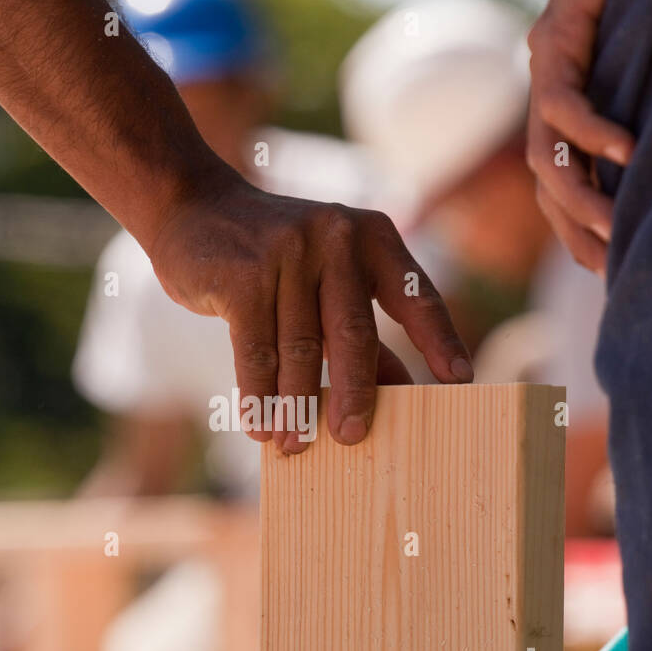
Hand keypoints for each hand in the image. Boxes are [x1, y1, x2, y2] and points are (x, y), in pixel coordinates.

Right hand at [147, 170, 472, 452]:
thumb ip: (355, 326)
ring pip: (299, 350)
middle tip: (352, 437)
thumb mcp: (323, 278)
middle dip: (355, 394)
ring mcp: (288, 252)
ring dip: (296, 406)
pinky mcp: (242, 275)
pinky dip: (258, 396)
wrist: (192, 206)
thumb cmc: (270, 256)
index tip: (459, 381)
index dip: (439, 341)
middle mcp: (336, 238)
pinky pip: (255, 351)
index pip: (415, 295)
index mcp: (371, 238)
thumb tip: (397, 390)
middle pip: (354, 334)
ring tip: (294, 444)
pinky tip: (260, 425)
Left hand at [526, 0, 635, 273]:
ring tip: (613, 222)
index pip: (561, 188)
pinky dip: (591, 129)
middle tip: (607, 264)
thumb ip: (641, 118)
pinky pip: (562, 100)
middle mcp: (545, 101)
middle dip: (574, 228)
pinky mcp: (552, 40)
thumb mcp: (642, 69)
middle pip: (546, 184)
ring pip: (544, 153)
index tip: (604, 268)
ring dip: (577, 193)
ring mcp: (542, 72)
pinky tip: (624, 151)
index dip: (575, 230)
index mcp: (563, 114)